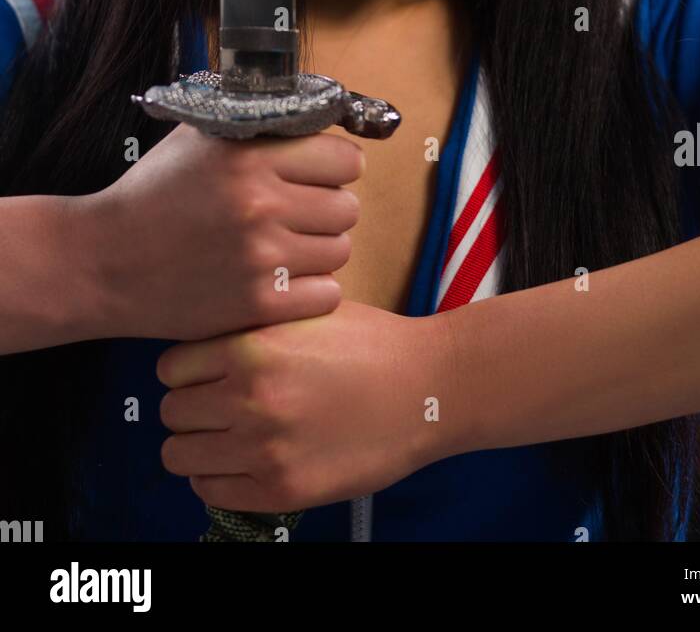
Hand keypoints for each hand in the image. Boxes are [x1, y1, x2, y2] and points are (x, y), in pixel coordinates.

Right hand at [85, 123, 362, 340]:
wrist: (103, 261)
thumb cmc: (152, 194)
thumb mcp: (199, 138)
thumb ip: (259, 123)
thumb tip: (315, 112)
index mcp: (251, 156)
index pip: (345, 159)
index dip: (333, 167)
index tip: (316, 175)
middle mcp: (262, 204)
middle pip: (347, 207)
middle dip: (326, 209)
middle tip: (296, 214)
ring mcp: (262, 257)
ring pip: (340, 250)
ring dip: (318, 249)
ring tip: (283, 246)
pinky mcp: (259, 304)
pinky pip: (327, 294)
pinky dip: (310, 290)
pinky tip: (281, 279)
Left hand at [156, 300, 463, 510]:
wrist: (425, 388)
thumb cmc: (370, 344)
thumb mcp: (304, 313)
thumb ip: (250, 326)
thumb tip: (198, 345)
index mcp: (251, 348)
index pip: (170, 367)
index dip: (187, 369)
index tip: (204, 373)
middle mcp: (249, 399)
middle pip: (171, 412)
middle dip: (190, 406)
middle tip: (216, 404)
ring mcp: (263, 449)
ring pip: (179, 455)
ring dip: (198, 444)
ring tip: (227, 434)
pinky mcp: (281, 490)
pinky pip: (211, 491)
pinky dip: (219, 476)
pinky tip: (244, 459)